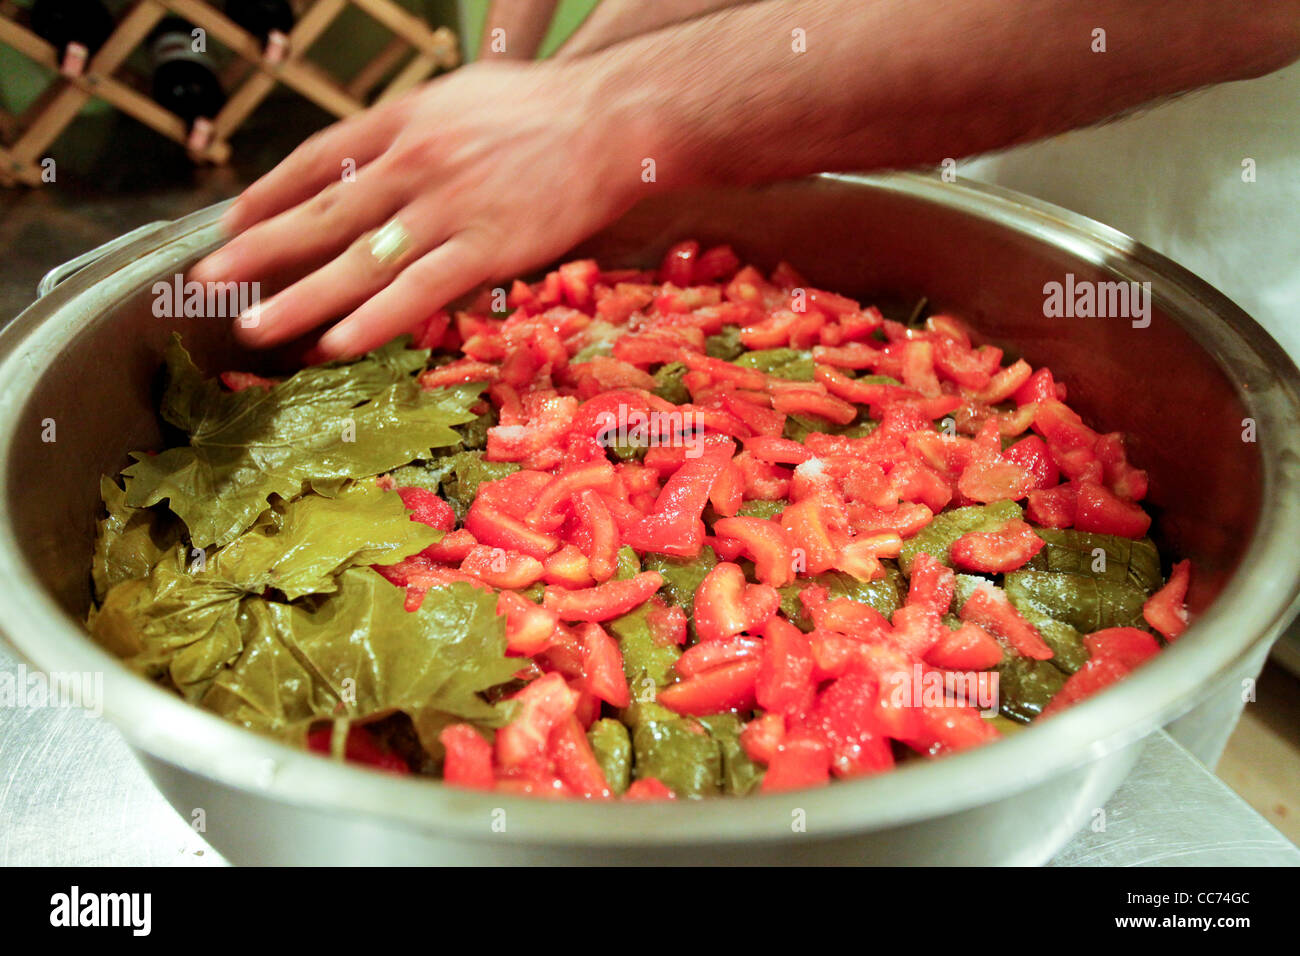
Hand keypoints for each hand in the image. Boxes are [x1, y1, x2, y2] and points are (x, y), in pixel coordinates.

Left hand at [191, 60, 648, 357]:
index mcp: (404, 120)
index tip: (230, 226)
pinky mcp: (487, 248)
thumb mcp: (462, 96)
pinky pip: (418, 291)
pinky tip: (336, 344)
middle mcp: (413, 162)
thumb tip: (378, 160)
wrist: (614, 118)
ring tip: (253, 326)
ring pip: (357, 260)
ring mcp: (448, 207)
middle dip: (257, 252)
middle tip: (206, 283)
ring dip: (299, 298)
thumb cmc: (545, 108)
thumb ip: (415, 129)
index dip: (266, 196)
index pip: (315, 160)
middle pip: (320, 213)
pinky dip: (374, 320)